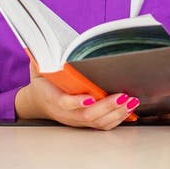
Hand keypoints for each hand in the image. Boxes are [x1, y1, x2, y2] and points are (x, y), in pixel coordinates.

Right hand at [14, 63, 138, 129]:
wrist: (38, 102)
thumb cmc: (44, 83)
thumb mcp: (41, 68)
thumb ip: (44, 58)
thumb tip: (45, 43)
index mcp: (53, 98)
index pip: (65, 103)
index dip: (77, 102)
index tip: (90, 98)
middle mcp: (66, 113)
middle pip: (87, 116)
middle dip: (107, 106)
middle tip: (122, 96)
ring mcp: (76, 120)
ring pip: (98, 122)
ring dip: (117, 113)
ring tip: (131, 101)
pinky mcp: (86, 123)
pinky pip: (103, 125)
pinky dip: (118, 118)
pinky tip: (130, 109)